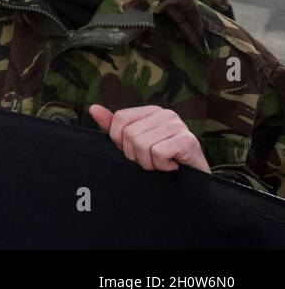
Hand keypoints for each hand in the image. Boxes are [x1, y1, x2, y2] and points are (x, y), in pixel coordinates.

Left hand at [88, 105, 210, 173]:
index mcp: (151, 111)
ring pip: (142, 145)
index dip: (120, 140)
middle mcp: (166, 114)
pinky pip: (157, 153)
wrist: (194, 180)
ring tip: (162, 163)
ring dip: (149, 163)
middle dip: (136, 155)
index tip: (134, 151)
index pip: (120, 118)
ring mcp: (178, 126)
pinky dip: (161, 166)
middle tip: (152, 160)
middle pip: (130, 134)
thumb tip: (93, 108)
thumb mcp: (135, 143)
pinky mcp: (188, 140)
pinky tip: (172, 166)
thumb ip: (114, 126)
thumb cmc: (163, 160)